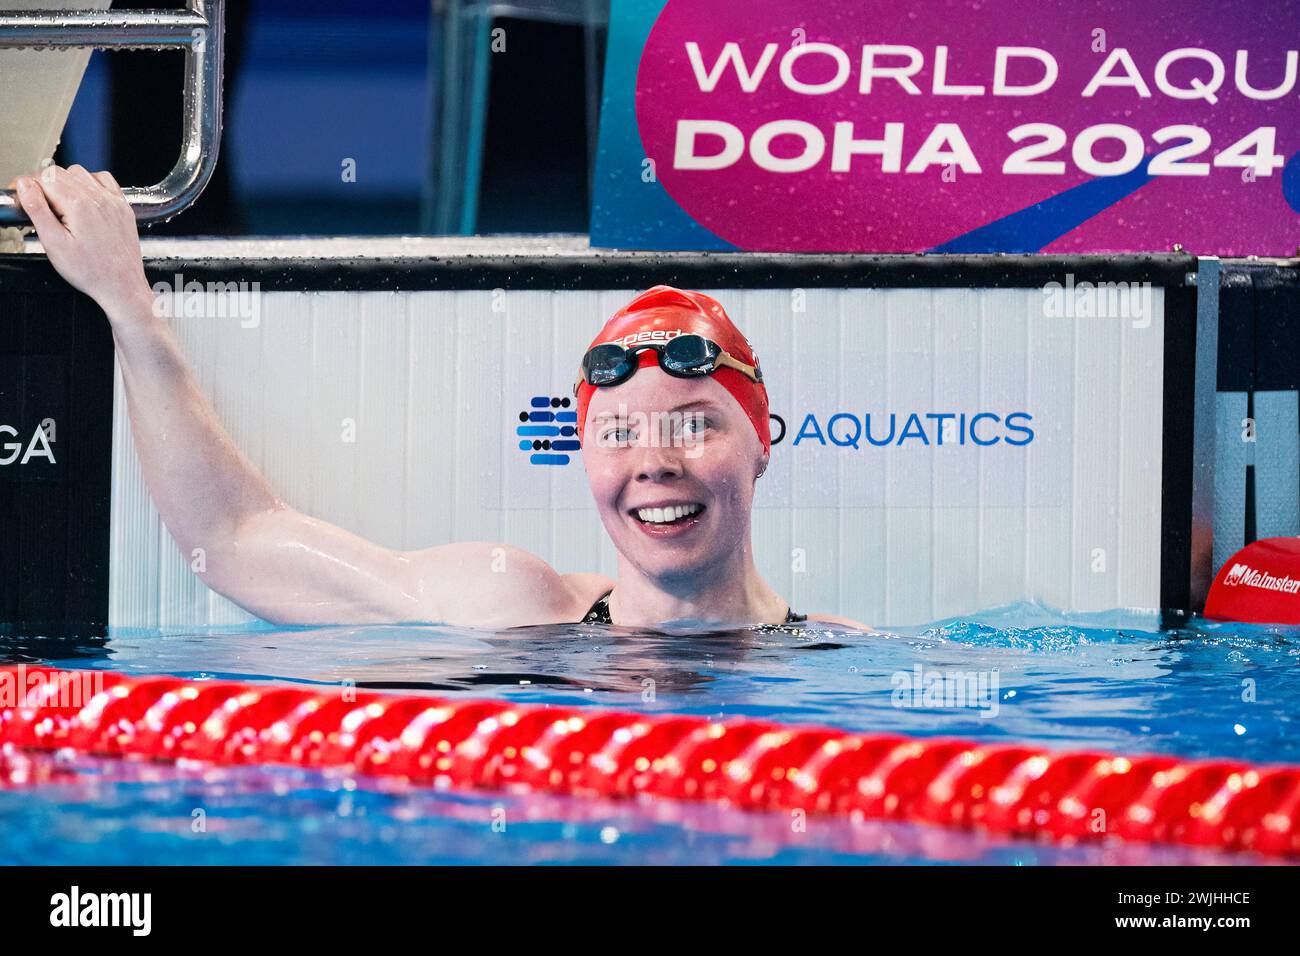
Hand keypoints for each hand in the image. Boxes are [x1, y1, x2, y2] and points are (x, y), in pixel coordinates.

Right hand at [14, 165, 152, 318]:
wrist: (122, 286)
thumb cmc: (90, 271)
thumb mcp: (54, 243)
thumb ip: (37, 210)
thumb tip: (24, 185)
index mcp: (79, 204)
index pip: (43, 177)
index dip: (28, 186)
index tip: (22, 198)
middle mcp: (99, 198)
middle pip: (60, 173)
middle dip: (44, 185)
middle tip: (39, 207)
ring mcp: (113, 201)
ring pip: (81, 174)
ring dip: (65, 183)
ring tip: (61, 208)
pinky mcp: (123, 207)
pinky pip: (103, 180)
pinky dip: (89, 183)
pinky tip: (83, 201)